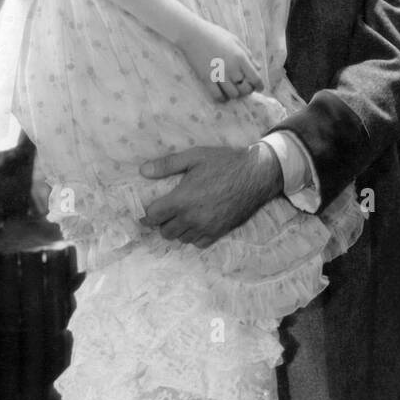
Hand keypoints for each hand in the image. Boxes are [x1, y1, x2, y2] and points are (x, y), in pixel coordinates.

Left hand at [139, 144, 281, 247]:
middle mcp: (192, 218)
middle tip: (168, 211)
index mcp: (181, 200)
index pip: (153, 216)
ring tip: (182, 217)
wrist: (257, 175)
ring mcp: (206, 227)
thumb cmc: (225, 163)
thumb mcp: (195, 156)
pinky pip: (198, 243)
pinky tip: (197, 224)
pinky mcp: (220, 232)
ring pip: (181, 239)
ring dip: (178, 230)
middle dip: (163, 222)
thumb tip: (143, 170)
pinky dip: (194, 236)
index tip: (151, 209)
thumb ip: (167, 165)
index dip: (148, 213)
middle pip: (165, 231)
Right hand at [178, 19, 263, 102]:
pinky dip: (222, 98)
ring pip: (233, 94)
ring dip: (235, 94)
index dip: (260, 86)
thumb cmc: (215, 35)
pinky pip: (217, 96)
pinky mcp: (206, 79)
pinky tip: (223, 95)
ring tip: (233, 90)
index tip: (260, 88)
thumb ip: (248, 55)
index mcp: (241, 57)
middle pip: (246, 89)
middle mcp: (232, 68)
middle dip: (248, 90)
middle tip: (245, 87)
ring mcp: (219, 74)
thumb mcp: (235, 41)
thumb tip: (258, 68)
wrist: (192, 33)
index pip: (256, 78)